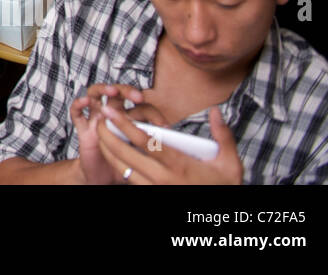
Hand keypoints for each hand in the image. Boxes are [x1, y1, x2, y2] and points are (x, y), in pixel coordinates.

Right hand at [69, 84, 167, 184]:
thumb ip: (150, 145)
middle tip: (137, 97)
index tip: (163, 126)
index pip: (140, 107)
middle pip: (117, 93)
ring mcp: (96, 119)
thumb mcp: (141, 154)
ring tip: (111, 90)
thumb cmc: (125, 163)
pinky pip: (77, 113)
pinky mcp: (83, 129)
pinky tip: (84, 101)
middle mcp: (111, 114)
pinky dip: (78, 104)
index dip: (152, 113)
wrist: (104, 176)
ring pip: (95, 94)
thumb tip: (170, 144)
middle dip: (127, 90)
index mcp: (129, 118)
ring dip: (103, 88)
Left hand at [97, 103, 241, 184]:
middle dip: (107, 136)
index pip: (144, 141)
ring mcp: (154, 189)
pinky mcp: (152, 195)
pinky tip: (114, 155)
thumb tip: (215, 110)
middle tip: (99, 120)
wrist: (219, 217)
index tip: (111, 111)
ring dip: (108, 151)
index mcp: (179, 164)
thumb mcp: (229, 163)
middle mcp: (162, 178)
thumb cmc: (224, 186)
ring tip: (101, 135)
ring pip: (122, 169)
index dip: (124, 124)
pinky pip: (129, 180)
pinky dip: (119, 166)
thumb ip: (222, 135)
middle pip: (125, 154)